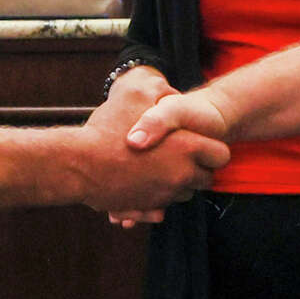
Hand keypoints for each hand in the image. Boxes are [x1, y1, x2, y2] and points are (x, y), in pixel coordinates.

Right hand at [75, 86, 227, 213]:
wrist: (78, 166)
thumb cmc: (107, 130)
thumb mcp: (136, 95)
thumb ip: (160, 90)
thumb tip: (170, 92)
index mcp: (187, 148)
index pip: (222, 155)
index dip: (212, 148)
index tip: (197, 142)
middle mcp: (181, 176)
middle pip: (206, 179)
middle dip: (196, 169)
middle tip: (177, 155)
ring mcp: (164, 195)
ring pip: (184, 194)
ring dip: (176, 183)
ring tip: (156, 166)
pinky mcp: (145, 208)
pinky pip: (161, 208)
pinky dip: (156, 198)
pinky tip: (142, 182)